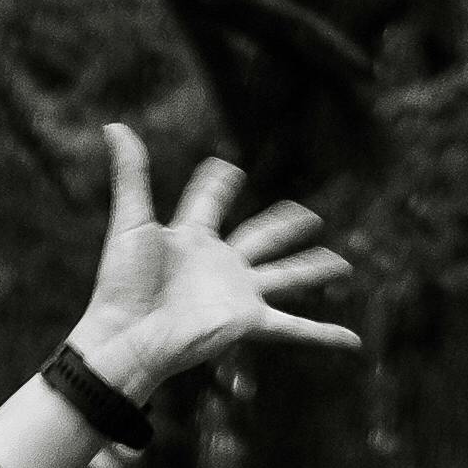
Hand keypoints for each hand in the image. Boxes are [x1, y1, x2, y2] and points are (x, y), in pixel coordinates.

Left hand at [73, 120, 354, 400]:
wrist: (125, 335)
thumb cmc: (122, 285)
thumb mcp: (131, 220)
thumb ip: (131, 173)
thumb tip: (115, 126)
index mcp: (191, 238)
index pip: (210, 201)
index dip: (216, 182)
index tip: (226, 170)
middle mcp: (219, 265)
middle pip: (262, 237)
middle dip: (286, 225)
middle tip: (308, 214)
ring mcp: (237, 294)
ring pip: (287, 277)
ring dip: (315, 271)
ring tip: (343, 264)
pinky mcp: (248, 321)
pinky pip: (294, 329)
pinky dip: (324, 336)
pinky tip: (352, 342)